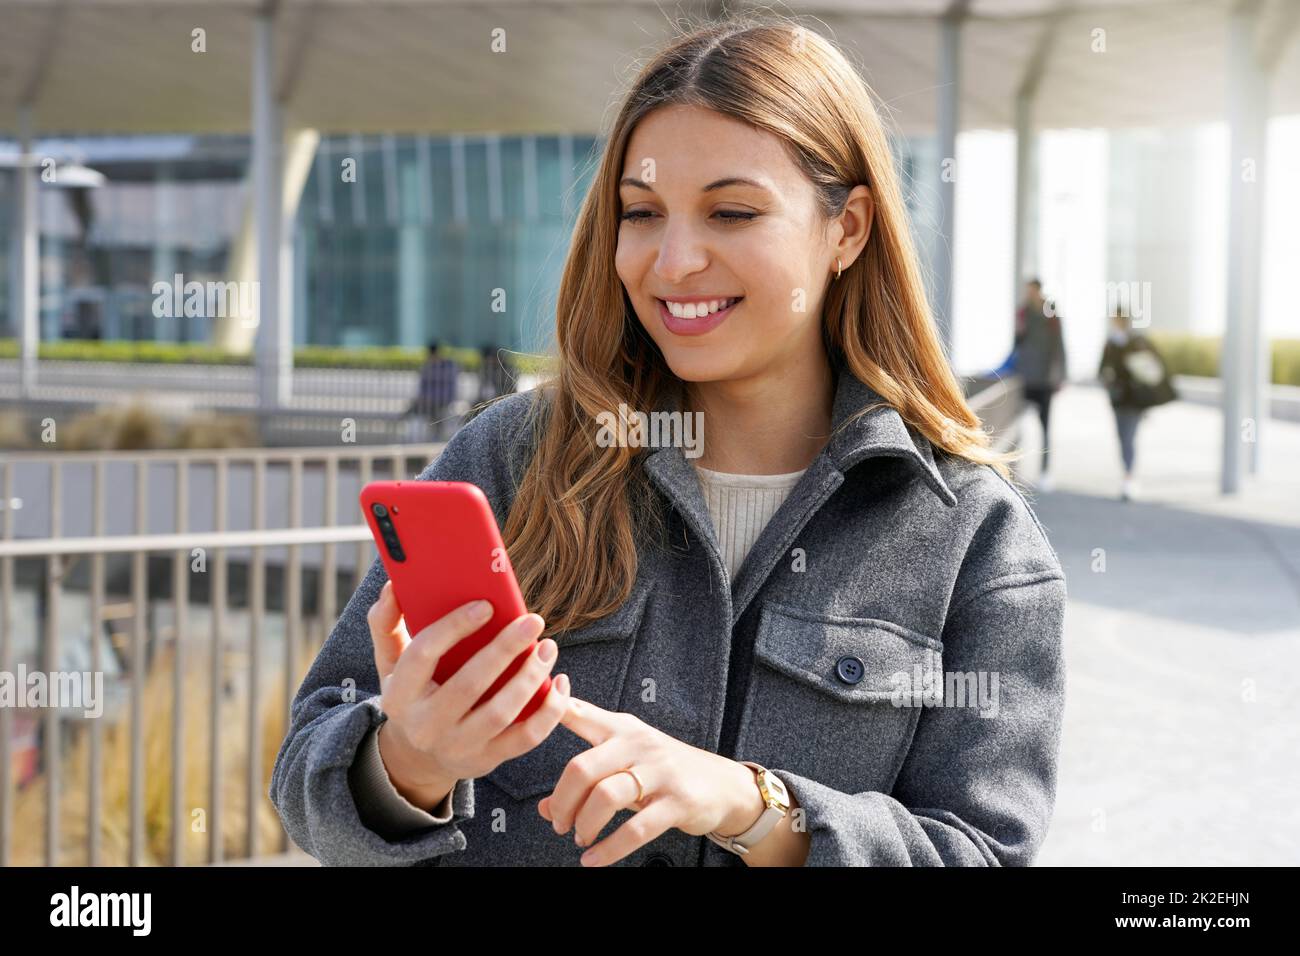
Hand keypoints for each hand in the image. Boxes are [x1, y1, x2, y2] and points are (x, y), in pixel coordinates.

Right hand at [367, 579, 571, 801]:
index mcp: (399, 694)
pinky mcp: (487, 760)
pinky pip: (526, 738)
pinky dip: (550, 711)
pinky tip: (560, 682)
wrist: (417, 758)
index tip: (487, 605)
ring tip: (548, 647)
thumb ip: (385, 623)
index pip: (423, 655)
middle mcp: (426, 724)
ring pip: (501, 712)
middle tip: (533, 621)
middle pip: (469, 684)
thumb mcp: (390, 664)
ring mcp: (458, 746)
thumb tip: (392, 587)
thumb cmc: (412, 694)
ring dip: (531, 677)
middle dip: (505, 649)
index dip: (454, 627)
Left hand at [536, 697, 764, 866]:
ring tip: (579, 838)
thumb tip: (542, 809)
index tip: (532, 711)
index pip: (581, 714)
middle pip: (583, 768)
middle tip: (557, 821)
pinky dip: (609, 849)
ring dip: (584, 824)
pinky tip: (594, 860)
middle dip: (561, 801)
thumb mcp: (626, 761)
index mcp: (622, 729)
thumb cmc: (664, 770)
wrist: (723, 784)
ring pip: (606, 797)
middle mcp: (638, 745)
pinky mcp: (677, 802)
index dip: (554, 710)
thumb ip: (585, 777)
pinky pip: (636, 829)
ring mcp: (660, 772)